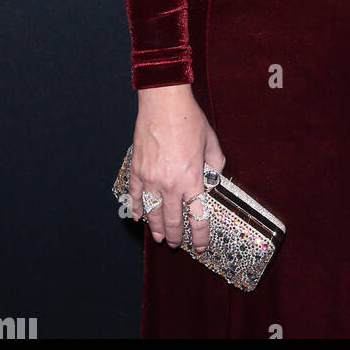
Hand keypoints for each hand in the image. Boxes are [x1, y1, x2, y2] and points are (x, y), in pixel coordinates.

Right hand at [129, 84, 225, 251]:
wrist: (164, 102)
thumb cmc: (189, 119)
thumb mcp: (211, 141)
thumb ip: (215, 163)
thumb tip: (213, 177)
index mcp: (192, 178)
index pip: (197, 217)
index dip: (199, 236)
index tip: (199, 246)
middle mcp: (170, 184)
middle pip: (172, 220)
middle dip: (175, 236)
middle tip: (176, 243)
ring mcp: (150, 178)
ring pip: (152, 213)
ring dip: (155, 228)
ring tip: (158, 237)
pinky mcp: (137, 170)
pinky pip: (134, 196)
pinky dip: (136, 209)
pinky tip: (138, 217)